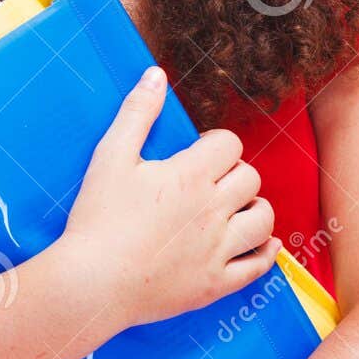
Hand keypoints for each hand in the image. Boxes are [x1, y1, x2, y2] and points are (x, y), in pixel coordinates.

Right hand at [61, 64, 280, 329]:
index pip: (230, 144)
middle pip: (250, 178)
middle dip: (234, 174)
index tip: (199, 152)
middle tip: (210, 182)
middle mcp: (212, 210)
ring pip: (263, 220)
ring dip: (255, 209)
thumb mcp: (110, 157)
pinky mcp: (215, 284)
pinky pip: (258, 266)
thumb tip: (156, 74)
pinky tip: (262, 244)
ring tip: (235, 210)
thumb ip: (136, 113)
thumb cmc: (97, 219)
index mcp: (190, 176)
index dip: (216, 143)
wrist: (91, 283)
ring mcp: (218, 250)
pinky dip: (266, 252)